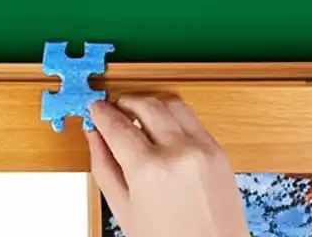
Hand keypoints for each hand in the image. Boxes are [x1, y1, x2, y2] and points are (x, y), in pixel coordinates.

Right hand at [88, 95, 248, 236]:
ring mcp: (203, 149)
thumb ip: (104, 166)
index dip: (100, 112)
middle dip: (123, 101)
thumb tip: (93, 135)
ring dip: (150, 103)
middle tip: (113, 110)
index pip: (116, 124)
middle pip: (144, 103)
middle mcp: (179, 152)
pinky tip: (162, 130)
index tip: (94, 109)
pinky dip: (173, 116)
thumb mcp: (124, 210)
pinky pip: (192, 118)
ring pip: (171, 102)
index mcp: (150, 171)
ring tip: (137, 117)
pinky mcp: (218, 150)